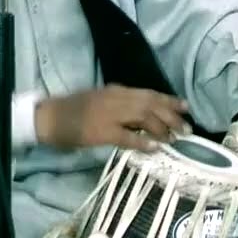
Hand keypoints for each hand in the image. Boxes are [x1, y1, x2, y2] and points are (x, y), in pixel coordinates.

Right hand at [34, 84, 188, 151]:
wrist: (49, 117)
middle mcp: (117, 99)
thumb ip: (120, 101)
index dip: (169, 100)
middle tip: (187, 128)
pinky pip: (127, 136)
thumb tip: (140, 111)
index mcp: (117, 91)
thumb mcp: (100, 98)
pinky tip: (153, 147)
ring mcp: (110, 114)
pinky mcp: (102, 131)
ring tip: (174, 138)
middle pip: (151, 104)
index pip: (149, 93)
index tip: (186, 107)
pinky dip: (142, 141)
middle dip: (172, 115)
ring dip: (162, 127)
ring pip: (144, 117)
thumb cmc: (73, 109)